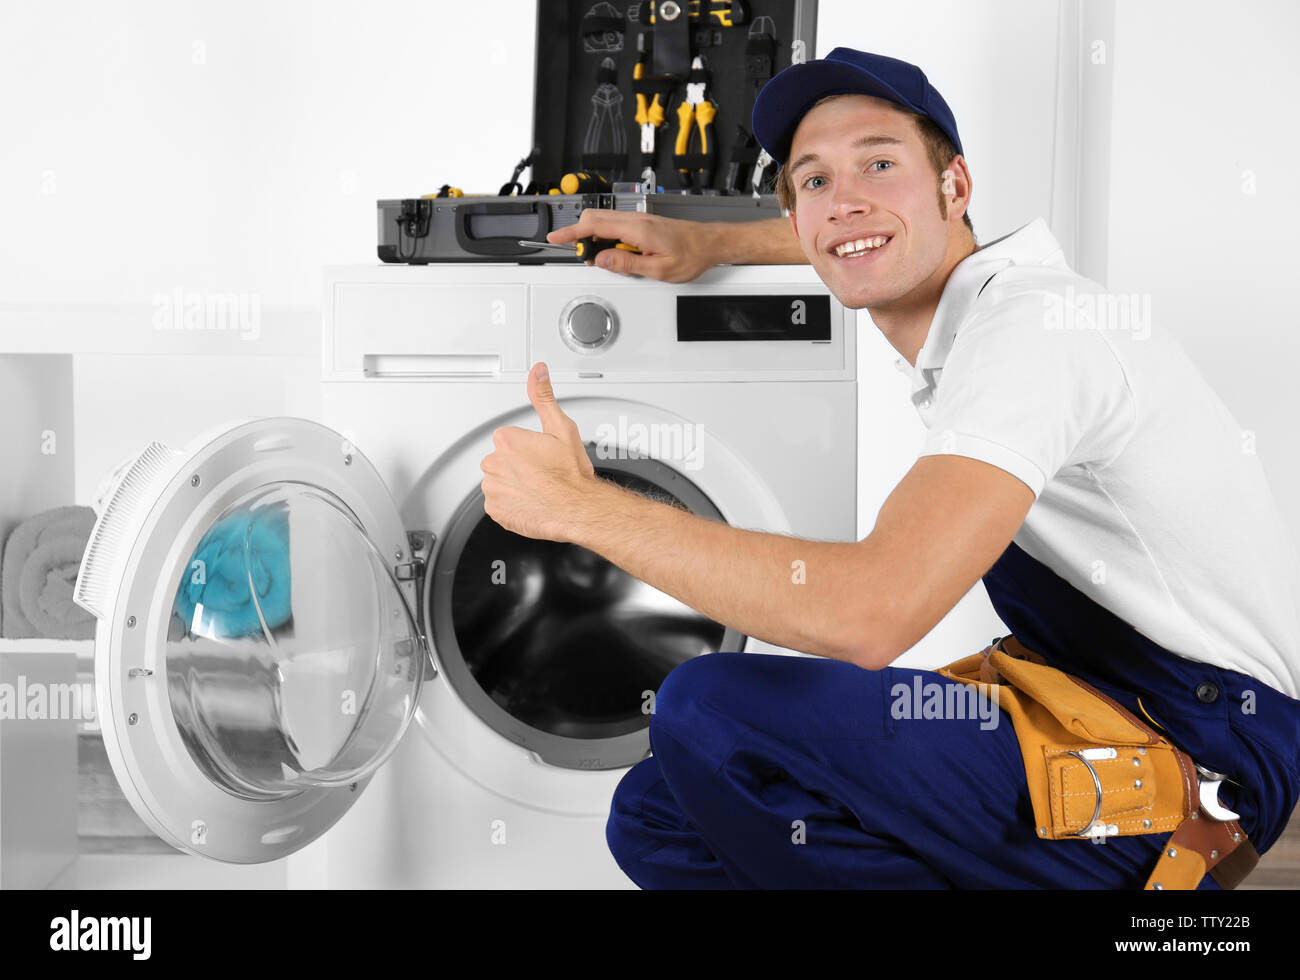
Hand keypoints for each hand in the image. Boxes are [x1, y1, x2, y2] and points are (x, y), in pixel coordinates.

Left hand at [480, 362, 598, 541]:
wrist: (578, 509)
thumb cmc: (571, 475)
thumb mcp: (562, 427)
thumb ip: (543, 396)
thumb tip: (538, 371)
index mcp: (506, 440)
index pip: (510, 439)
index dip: (529, 447)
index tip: (542, 455)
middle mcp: (494, 463)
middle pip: (503, 459)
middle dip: (519, 465)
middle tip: (543, 472)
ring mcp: (493, 488)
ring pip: (501, 481)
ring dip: (515, 484)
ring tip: (539, 488)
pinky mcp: (494, 510)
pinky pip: (499, 503)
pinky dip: (512, 503)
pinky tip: (531, 501)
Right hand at [547, 210, 717, 282]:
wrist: (710, 243)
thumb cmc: (691, 254)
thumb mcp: (658, 269)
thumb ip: (627, 264)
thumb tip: (602, 260)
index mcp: (637, 229)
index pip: (593, 226)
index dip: (571, 233)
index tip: (555, 237)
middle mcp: (636, 220)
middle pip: (594, 220)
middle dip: (581, 237)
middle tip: (583, 257)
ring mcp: (639, 220)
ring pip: (605, 223)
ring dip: (597, 240)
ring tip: (607, 261)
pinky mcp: (643, 224)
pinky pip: (617, 227)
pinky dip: (609, 240)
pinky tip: (618, 255)